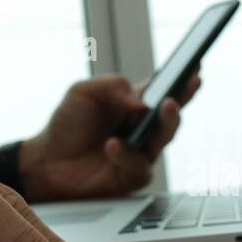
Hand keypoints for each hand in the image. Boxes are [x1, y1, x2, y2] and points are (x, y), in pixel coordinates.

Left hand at [19, 73, 200, 201]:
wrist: (46, 161)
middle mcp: (143, 128)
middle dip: (185, 97)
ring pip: (165, 137)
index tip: (195, 64)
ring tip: (165, 106)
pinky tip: (112, 145)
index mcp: (134, 104)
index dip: (181, 78)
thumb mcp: (83, 91)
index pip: (164, 89)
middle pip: (172, 112)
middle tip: (190, 84)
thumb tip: (141, 101)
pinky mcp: (132, 176)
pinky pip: (139, 164)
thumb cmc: (67, 125)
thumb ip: (112, 86)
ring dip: (168, 121)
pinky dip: (126, 154)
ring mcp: (141, 152)